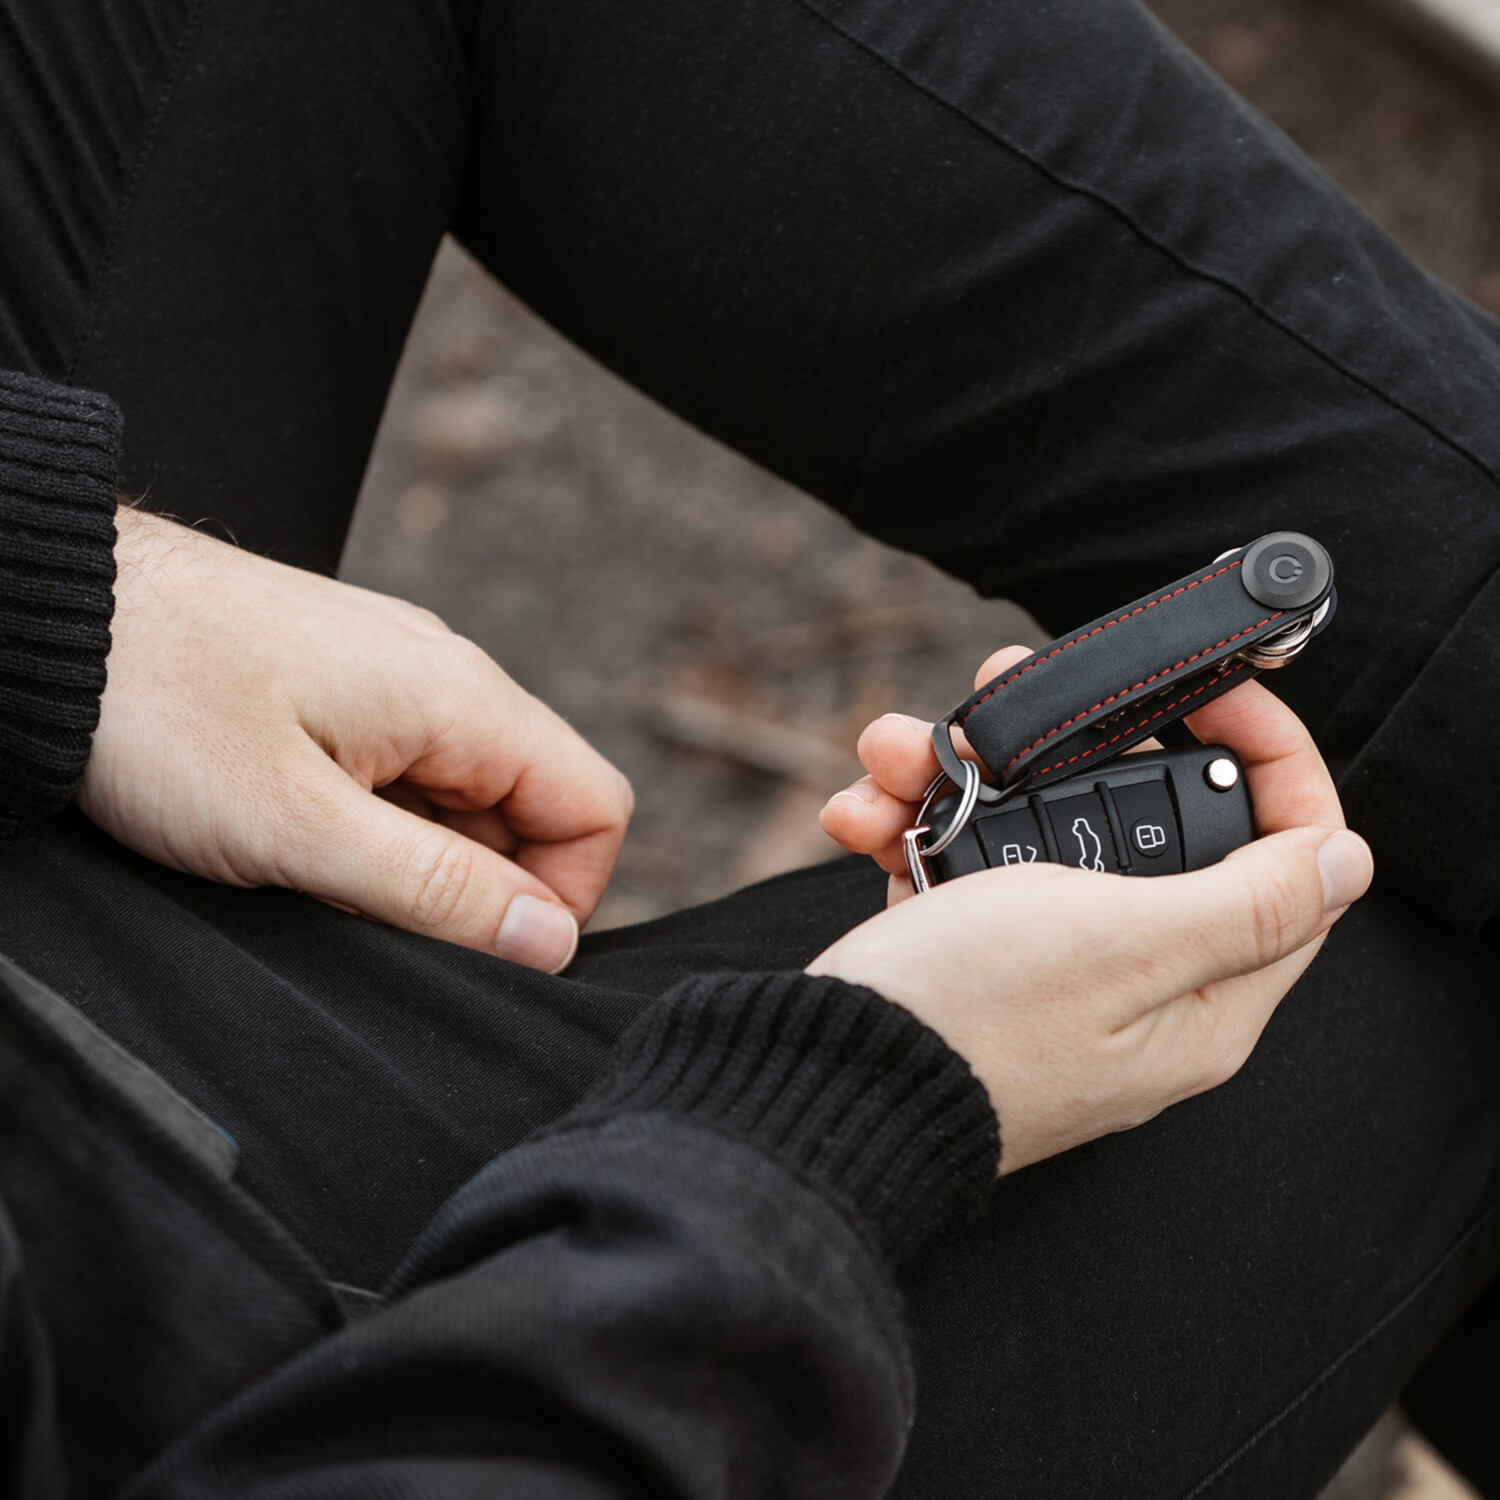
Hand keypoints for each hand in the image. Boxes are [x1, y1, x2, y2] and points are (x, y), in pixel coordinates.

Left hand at [78, 508, 633, 970]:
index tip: (472, 946)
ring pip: (467, 795)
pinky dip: (374, 820)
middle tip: (370, 914)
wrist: (49, 606)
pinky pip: (406, 771)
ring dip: (418, 855)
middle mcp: (448, 677)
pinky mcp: (346, 685)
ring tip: (314, 865)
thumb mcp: (297, 828)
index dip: (559, 898)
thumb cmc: (157, 706)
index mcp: (463, 698)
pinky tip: (293, 828)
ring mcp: (396, 676)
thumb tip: (549, 941)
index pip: (595, 807)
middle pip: (535, 805)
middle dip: (476, 884)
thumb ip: (435, 889)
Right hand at [809, 646, 1372, 1171]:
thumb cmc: (973, 1020)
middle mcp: (1134, 979)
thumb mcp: (1122, 943)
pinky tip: (861, 815)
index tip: (1204, 693)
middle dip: (1069, 744)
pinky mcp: (970, 954)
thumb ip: (1246, 901)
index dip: (1266, 754)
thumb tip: (1346, 860)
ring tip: (895, 753)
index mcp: (1201, 993)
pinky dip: (911, 826)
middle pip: (1143, 822)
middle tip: (1004, 691)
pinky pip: (961, 864)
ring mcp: (1047, 966)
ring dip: (960, 775)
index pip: (1287, 856)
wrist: (825, 1078)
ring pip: (1036, 828)